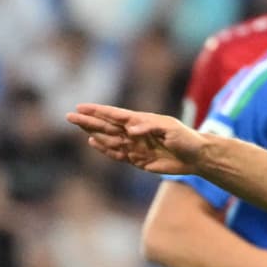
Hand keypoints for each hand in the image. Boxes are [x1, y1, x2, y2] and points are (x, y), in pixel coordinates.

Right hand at [67, 104, 207, 174]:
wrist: (197, 157)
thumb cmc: (186, 138)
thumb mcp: (171, 129)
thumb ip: (150, 127)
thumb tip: (131, 129)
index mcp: (141, 121)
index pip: (115, 115)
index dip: (98, 111)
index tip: (81, 107)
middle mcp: (135, 132)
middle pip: (107, 126)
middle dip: (89, 121)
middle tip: (70, 116)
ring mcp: (135, 146)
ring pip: (110, 139)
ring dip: (94, 133)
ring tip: (79, 127)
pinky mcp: (139, 160)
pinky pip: (118, 154)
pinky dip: (106, 150)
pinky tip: (93, 142)